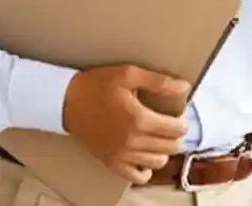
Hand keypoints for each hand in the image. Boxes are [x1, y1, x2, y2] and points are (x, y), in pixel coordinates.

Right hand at [62, 65, 189, 183]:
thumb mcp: (129, 74)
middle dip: (175, 135)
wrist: (67, 101)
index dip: (181, 121)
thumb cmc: (98, 85)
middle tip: (169, 124)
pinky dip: (145, 169)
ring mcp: (121, 155)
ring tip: (158, 138)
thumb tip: (184, 87)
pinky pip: (136, 177)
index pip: (176, 129)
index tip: (177, 114)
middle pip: (171, 147)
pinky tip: (145, 156)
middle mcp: (133, 141)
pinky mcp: (111, 162)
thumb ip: (159, 82)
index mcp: (140, 119)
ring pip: (157, 162)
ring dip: (163, 151)